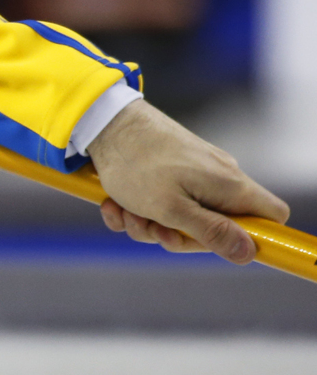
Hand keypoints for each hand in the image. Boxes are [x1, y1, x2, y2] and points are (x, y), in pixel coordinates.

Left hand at [86, 99, 290, 264]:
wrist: (103, 122)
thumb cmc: (137, 165)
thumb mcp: (171, 209)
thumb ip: (210, 232)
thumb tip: (249, 252)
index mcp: (229, 186)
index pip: (272, 215)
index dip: (254, 236)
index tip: (217, 244)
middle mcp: (219, 177)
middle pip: (217, 226)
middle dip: (178, 236)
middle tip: (151, 228)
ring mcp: (195, 172)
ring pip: (181, 217)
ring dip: (147, 224)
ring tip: (124, 211)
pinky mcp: (170, 169)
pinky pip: (161, 203)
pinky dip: (136, 209)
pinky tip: (113, 205)